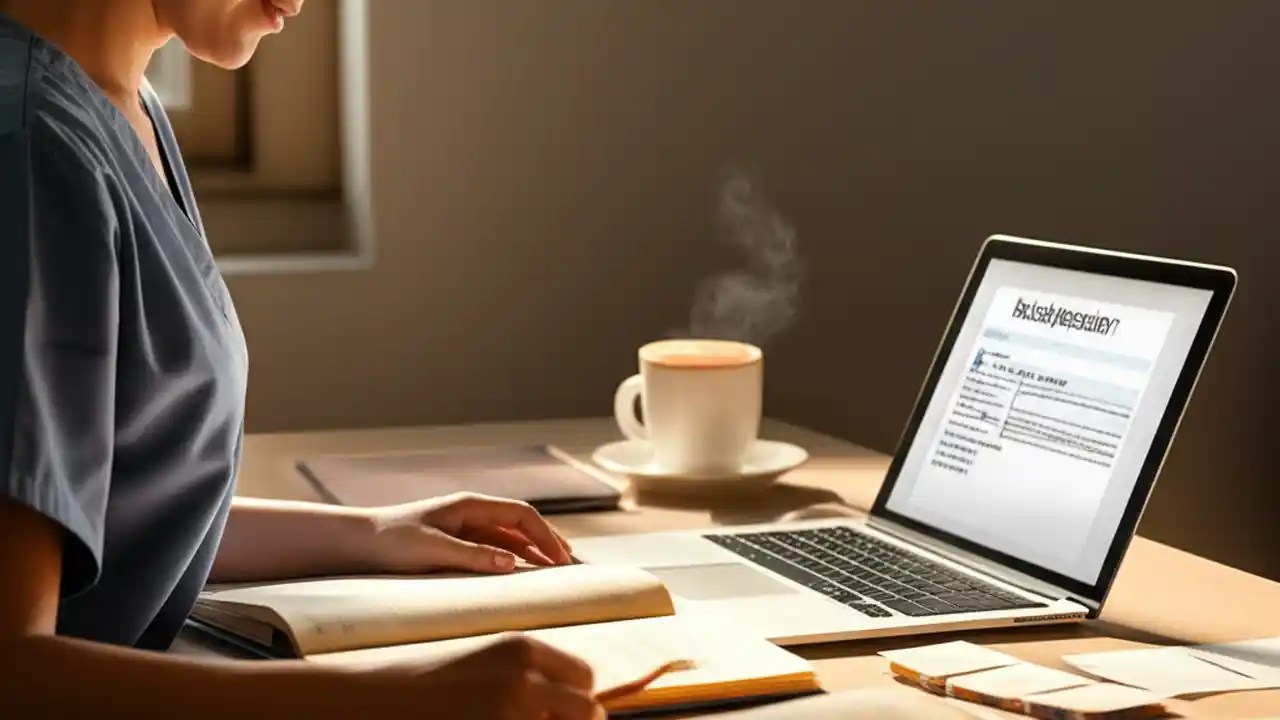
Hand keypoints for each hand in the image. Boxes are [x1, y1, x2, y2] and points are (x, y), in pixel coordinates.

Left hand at [363, 493, 574, 573]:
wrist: (357, 542)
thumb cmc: (390, 541)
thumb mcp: (431, 549)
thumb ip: (471, 555)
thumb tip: (511, 563)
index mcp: (469, 505)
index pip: (521, 514)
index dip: (545, 535)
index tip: (561, 559)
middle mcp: (471, 512)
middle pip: (521, 522)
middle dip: (547, 541)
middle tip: (569, 565)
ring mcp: (464, 526)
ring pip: (510, 536)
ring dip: (533, 551)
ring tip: (553, 572)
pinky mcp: (456, 542)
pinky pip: (494, 547)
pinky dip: (513, 558)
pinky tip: (520, 573)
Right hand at [366, 633, 602, 719]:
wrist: (373, 700)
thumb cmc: (427, 685)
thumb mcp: (484, 664)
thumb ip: (527, 677)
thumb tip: (578, 702)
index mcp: (521, 649)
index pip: (584, 678)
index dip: (576, 701)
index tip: (559, 713)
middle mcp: (523, 679)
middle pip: (588, 712)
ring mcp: (510, 714)